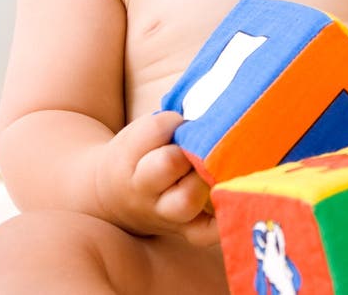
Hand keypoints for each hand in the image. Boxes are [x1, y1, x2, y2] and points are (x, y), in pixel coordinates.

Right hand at [93, 111, 216, 243]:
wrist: (111, 198)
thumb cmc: (136, 155)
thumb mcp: (140, 133)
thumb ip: (168, 124)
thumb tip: (209, 116)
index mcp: (129, 157)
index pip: (155, 129)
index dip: (174, 119)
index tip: (181, 119)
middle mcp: (144, 189)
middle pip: (168, 164)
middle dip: (189, 148)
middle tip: (200, 143)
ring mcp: (165, 214)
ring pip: (187, 200)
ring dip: (207, 177)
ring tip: (217, 165)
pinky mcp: (185, 231)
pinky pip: (207, 232)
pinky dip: (224, 218)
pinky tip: (236, 198)